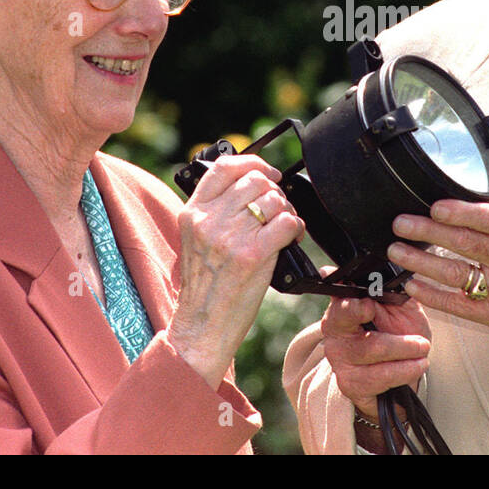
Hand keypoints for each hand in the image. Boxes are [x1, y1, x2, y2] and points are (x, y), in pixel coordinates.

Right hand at [168, 155, 303, 388]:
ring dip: (287, 211)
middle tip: (279, 210)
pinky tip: (292, 238)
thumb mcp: (197, 241)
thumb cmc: (206, 287)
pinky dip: (296, 228)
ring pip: (274, 200)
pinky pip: (286, 222)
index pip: (224, 168)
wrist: (202, 326)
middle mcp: (209, 220)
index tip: (267, 172)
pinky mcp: (251, 254)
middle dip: (276, 193)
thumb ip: (216, 213)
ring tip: (284, 227)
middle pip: (255, 181)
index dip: (252, 162)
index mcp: (193, 213)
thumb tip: (253, 188)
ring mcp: (229, 236)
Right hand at [319, 292, 430, 422]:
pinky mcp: (350, 386)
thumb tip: (391, 274)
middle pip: (364, 342)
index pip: (342, 308)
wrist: (397, 365)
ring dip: (406, 359)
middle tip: (422, 344)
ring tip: (424, 353)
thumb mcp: (399, 306)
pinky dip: (403, 374)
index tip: (369, 307)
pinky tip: (416, 367)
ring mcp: (341, 364)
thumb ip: (394, 291)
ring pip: (375, 364)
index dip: (354, 308)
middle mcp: (336, 337)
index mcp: (343, 310)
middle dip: (397, 344)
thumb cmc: (396, 329)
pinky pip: (378, 382)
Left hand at [387, 190, 488, 363]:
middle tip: (401, 224)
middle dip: (425, 231)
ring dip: (420, 261)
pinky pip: (458, 304)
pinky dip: (432, 294)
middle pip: (463, 242)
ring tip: (398, 251)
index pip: (484, 216)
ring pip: (455, 272)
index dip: (453, 211)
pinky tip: (415, 285)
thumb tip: (483, 188)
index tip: (430, 206)